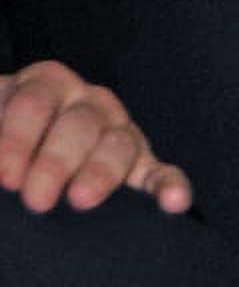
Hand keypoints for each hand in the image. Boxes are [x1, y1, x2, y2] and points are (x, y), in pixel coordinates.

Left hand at [0, 61, 191, 213]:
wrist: (18, 157)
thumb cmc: (2, 145)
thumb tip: (0, 168)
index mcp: (44, 85)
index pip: (35, 103)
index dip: (18, 139)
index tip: (5, 177)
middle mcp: (86, 102)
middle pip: (80, 123)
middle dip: (57, 161)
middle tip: (36, 199)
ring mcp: (117, 132)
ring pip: (119, 144)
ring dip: (101, 172)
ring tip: (81, 200)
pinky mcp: (140, 165)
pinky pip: (160, 173)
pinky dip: (169, 186)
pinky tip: (173, 202)